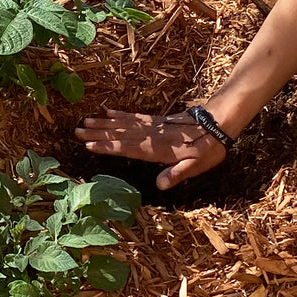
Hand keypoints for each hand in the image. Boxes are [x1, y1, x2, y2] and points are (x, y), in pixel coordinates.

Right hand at [75, 109, 227, 189]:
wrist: (219, 123)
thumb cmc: (208, 149)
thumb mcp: (196, 166)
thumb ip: (177, 174)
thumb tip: (159, 185)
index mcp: (157, 150)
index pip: (127, 148)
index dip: (107, 147)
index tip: (88, 145)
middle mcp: (151, 136)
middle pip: (120, 134)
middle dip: (98, 134)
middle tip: (77, 131)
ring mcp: (153, 127)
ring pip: (124, 124)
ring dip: (104, 123)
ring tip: (86, 121)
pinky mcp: (157, 120)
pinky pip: (135, 117)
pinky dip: (121, 114)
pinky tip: (109, 112)